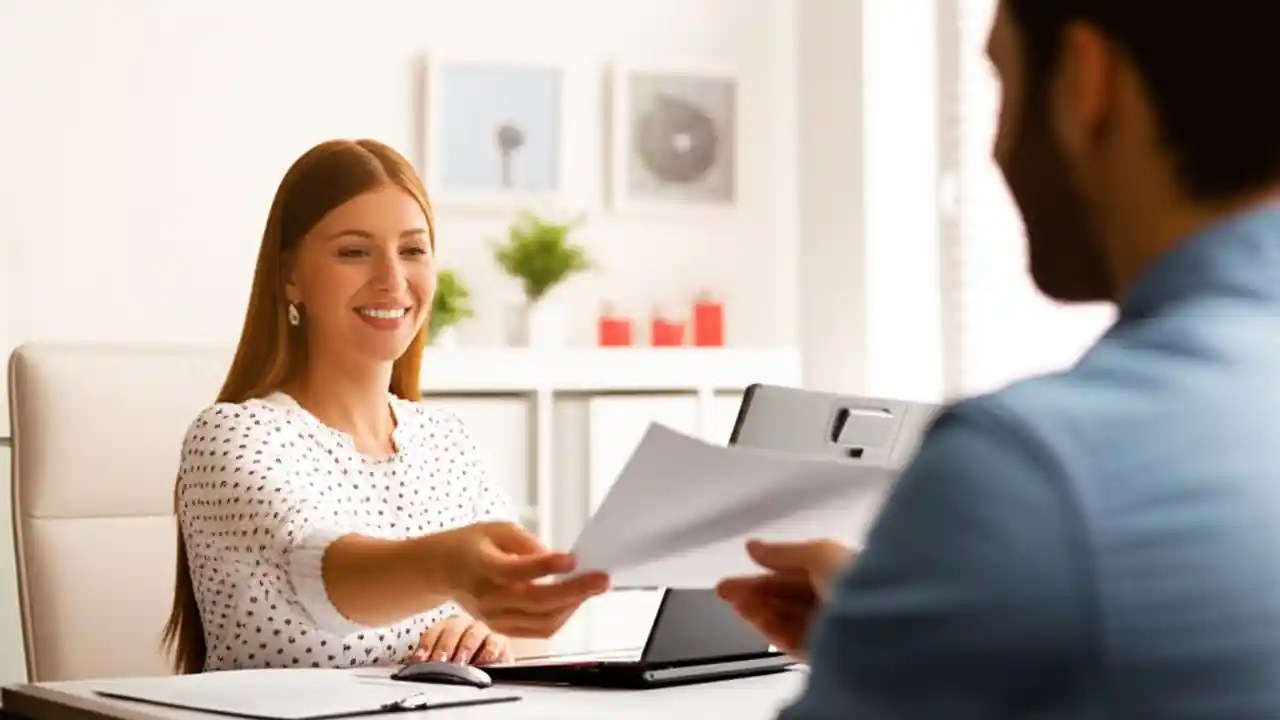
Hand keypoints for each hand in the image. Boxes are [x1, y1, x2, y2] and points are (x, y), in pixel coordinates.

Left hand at [410, 614, 512, 665]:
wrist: (487, 679)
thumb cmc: (461, 672)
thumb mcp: (442, 669)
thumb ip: (429, 665)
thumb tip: (414, 670)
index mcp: (446, 630)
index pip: (434, 631)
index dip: (427, 645)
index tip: (421, 661)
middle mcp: (464, 627)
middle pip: (453, 627)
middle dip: (445, 646)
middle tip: (441, 662)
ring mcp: (483, 633)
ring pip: (474, 631)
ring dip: (465, 648)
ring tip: (460, 664)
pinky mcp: (501, 643)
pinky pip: (496, 641)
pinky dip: (489, 650)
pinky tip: (482, 662)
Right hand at [432, 522, 609, 637]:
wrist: (441, 571)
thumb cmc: (469, 545)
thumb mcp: (495, 529)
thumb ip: (526, 543)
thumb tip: (556, 559)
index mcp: (481, 566)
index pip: (516, 571)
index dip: (546, 566)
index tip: (572, 559)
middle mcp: (487, 597)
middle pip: (537, 601)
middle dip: (575, 591)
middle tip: (601, 579)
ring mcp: (494, 617)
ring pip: (542, 621)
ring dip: (573, 605)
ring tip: (593, 587)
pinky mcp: (502, 628)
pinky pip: (539, 630)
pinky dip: (562, 616)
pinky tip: (575, 599)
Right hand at [715, 539, 854, 656]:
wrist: (880, 625)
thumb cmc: (860, 582)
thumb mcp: (818, 553)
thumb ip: (782, 552)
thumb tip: (754, 546)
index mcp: (839, 573)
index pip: (794, 573)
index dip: (765, 570)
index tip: (739, 569)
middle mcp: (835, 601)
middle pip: (785, 597)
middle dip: (753, 591)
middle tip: (725, 589)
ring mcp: (829, 628)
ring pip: (784, 618)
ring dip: (757, 609)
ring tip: (736, 601)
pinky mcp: (824, 654)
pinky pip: (790, 640)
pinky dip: (769, 629)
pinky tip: (753, 618)